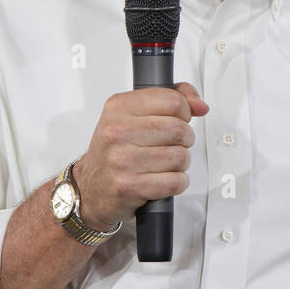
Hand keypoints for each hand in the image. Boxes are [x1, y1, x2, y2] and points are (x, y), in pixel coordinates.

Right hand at [73, 81, 208, 232]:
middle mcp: (116, 131)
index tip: (177, 120)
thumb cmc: (114, 151)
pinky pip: (174, 182)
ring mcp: (121, 160)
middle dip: (184, 140)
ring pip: (180, 157)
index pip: (173, 100)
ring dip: (180, 163)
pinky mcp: (128, 186)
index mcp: (119, 107)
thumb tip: (200, 105)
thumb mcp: (133, 115)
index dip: (184, 112)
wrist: (90, 188)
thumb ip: (171, 99)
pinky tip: (162, 179)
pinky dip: (176, 183)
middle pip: (179, 130)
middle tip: (172, 144)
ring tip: (164, 163)